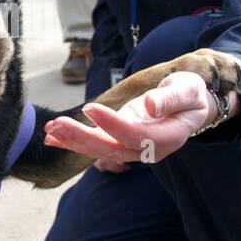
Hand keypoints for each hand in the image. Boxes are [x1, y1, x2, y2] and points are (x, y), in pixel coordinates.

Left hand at [43, 71, 237, 167]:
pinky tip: (52, 137)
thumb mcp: (188, 90)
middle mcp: (147, 149)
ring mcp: (133, 148)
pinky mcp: (120, 141)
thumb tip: (151, 106)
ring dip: (73, 140)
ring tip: (49, 129)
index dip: (112, 124)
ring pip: (100, 150)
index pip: (135, 135)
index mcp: (167, 138)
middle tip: (57, 124)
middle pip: (112, 148)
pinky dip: (73, 141)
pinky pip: (96, 144)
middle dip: (82, 138)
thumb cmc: (190, 95)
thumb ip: (171, 99)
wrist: (190, 107)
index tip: (90, 108)